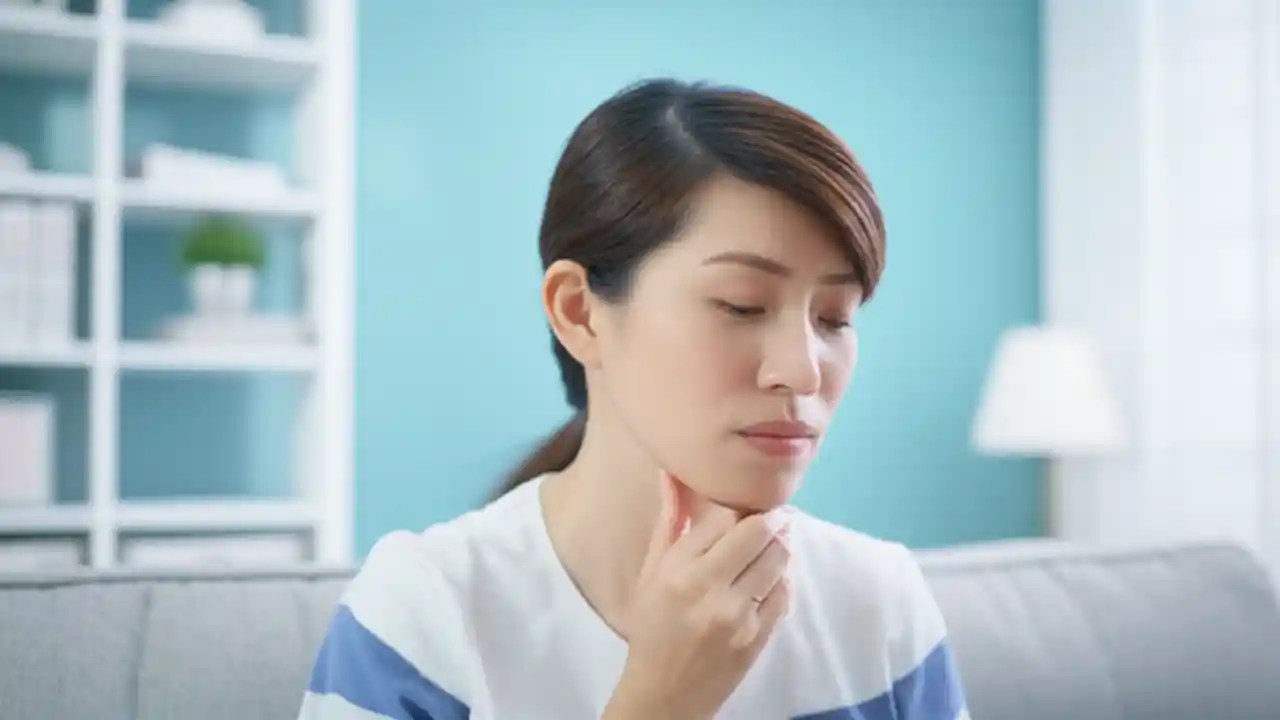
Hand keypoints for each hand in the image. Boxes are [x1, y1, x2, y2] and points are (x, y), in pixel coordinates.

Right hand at [602, 471, 791, 719]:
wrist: (665, 694)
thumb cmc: (653, 628)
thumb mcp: (651, 574)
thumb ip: (668, 524)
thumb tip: (670, 474)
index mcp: (679, 572)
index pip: (724, 517)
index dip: (738, 507)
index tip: (742, 508)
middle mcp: (710, 591)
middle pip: (759, 532)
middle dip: (769, 520)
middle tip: (769, 519)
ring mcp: (738, 616)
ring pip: (779, 559)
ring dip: (780, 545)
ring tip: (772, 544)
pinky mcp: (758, 637)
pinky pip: (785, 593)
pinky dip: (783, 578)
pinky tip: (771, 577)